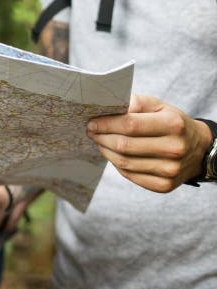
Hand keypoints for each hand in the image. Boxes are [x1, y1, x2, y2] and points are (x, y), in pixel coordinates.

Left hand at [87, 94, 212, 192]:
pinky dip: (116, 164)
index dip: (106, 124)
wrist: (198, 149)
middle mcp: (174, 149)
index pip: (130, 125)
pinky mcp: (164, 186)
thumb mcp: (158, 106)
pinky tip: (113, 154)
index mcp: (173, 124)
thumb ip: (134, 103)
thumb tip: (108, 107)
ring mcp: (170, 170)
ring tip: (100, 141)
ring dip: (105, 151)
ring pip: (124, 162)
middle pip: (124, 145)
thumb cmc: (171, 122)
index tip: (91, 122)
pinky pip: (129, 175)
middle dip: (101, 137)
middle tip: (92, 131)